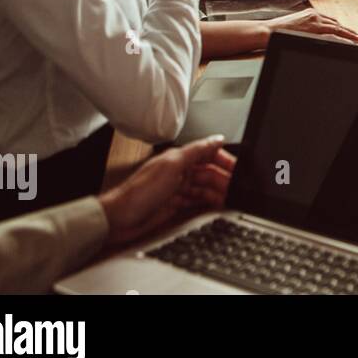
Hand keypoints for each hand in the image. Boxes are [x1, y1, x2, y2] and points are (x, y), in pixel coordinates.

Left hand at [97, 136, 235, 247]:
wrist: (118, 219)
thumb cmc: (139, 192)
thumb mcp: (172, 166)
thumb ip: (196, 151)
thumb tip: (217, 139)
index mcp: (179, 158)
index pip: (209, 154)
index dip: (224, 160)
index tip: (239, 168)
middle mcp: (179, 172)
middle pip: (209, 172)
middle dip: (224, 178)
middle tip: (238, 187)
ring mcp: (178, 189)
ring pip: (206, 187)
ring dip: (219, 191)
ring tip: (231, 198)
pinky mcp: (176, 205)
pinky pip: (198, 201)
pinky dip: (209, 203)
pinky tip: (217, 205)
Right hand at [264, 8, 357, 43]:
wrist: (270, 30)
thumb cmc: (280, 29)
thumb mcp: (297, 23)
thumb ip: (308, 26)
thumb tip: (316, 33)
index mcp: (311, 12)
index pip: (329, 20)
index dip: (340, 27)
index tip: (347, 31)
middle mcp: (315, 15)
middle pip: (336, 24)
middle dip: (348, 31)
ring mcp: (315, 22)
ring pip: (337, 28)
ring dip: (349, 34)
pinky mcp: (314, 29)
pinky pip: (333, 34)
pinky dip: (342, 38)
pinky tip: (349, 42)